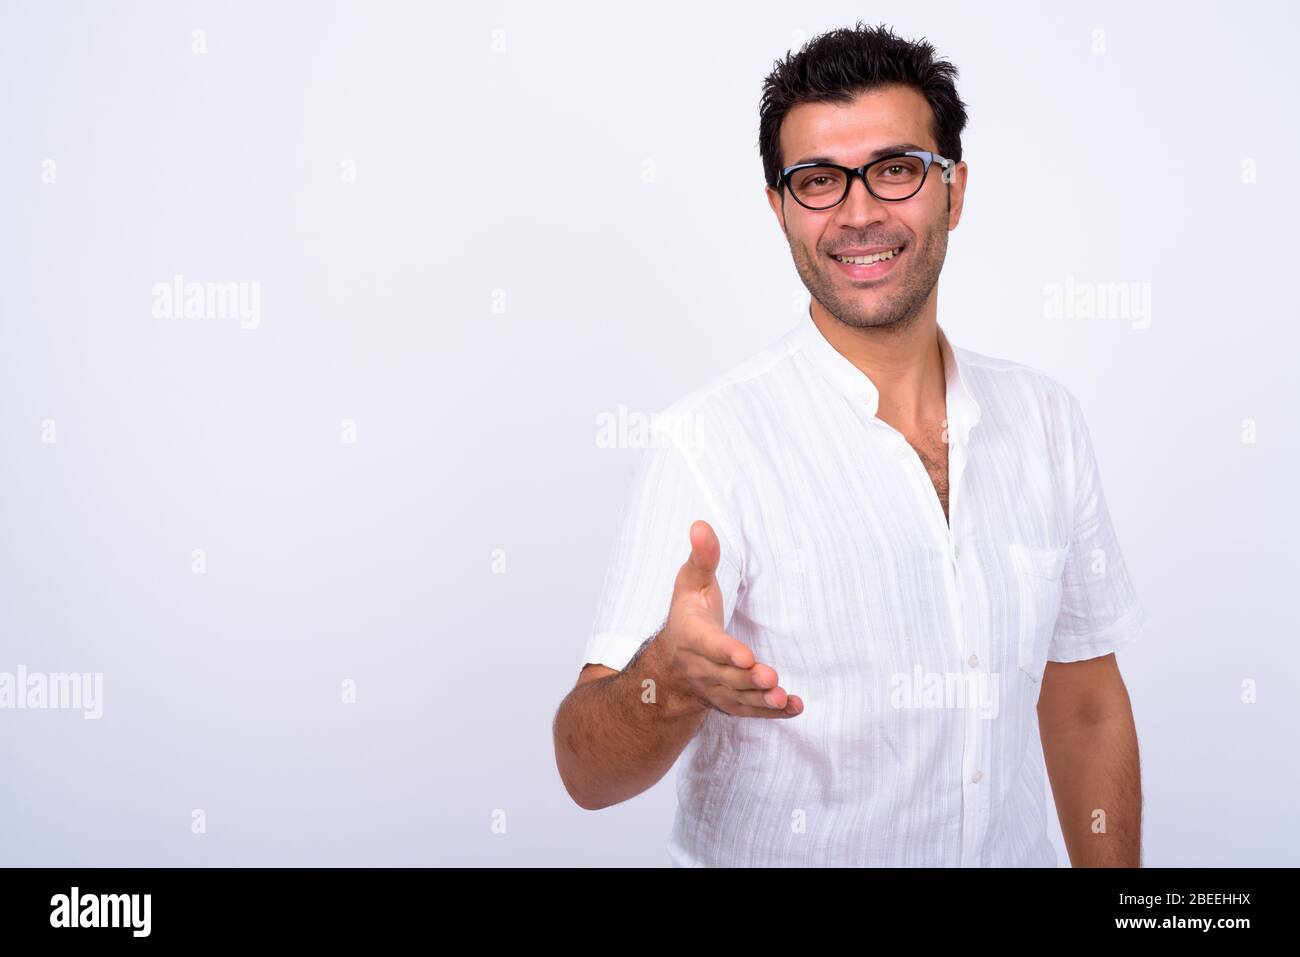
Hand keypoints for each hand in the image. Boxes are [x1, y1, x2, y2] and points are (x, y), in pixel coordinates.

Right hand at [657, 520, 803, 718]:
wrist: (671, 666)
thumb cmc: (687, 616)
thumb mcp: (689, 584)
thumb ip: (702, 557)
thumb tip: (700, 524)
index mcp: (693, 635)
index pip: (709, 645)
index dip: (726, 651)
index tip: (744, 655)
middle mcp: (703, 667)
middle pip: (728, 675)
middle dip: (749, 678)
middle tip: (772, 677)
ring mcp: (717, 688)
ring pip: (740, 697)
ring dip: (762, 699)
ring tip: (783, 695)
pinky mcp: (731, 703)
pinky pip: (751, 711)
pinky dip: (773, 712)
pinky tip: (795, 706)